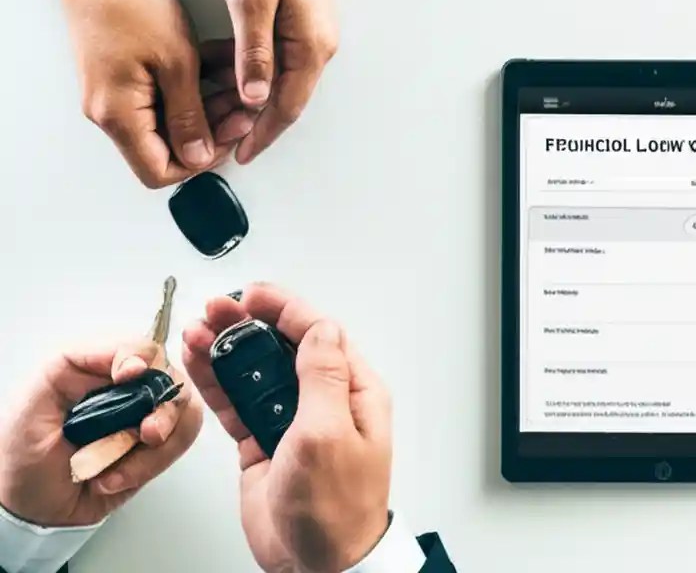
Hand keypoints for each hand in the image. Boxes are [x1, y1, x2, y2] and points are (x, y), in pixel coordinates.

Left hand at [0, 340, 201, 527]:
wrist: (30, 508)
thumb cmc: (21, 454)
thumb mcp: (33, 398)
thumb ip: (72, 363)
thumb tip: (133, 363)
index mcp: (97, 367)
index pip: (140, 347)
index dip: (144, 358)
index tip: (129, 376)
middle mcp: (127, 388)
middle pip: (173, 379)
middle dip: (164, 411)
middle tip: (146, 434)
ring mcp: (144, 418)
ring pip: (185, 414)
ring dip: (160, 446)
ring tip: (121, 469)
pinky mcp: (155, 448)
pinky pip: (177, 446)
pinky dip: (151, 466)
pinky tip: (116, 478)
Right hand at [33, 0, 238, 187]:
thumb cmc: (132, 5)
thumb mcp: (176, 62)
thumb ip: (189, 116)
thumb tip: (199, 156)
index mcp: (118, 116)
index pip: (159, 171)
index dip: (201, 161)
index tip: (232, 134)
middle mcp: (111, 114)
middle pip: (167, 148)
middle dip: (212, 130)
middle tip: (245, 106)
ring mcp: (116, 97)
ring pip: (171, 121)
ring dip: (208, 106)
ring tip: (239, 84)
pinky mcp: (123, 80)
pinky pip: (163, 97)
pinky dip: (193, 88)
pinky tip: (221, 68)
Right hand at [183, 285, 391, 571]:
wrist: (317, 563)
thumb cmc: (337, 509)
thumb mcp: (330, 433)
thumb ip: (322, 377)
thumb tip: (323, 328)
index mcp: (354, 393)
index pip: (318, 334)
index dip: (285, 308)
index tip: (254, 294)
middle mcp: (325, 402)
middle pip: (282, 346)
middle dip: (247, 322)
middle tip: (216, 308)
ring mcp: (292, 421)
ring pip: (255, 371)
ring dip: (226, 348)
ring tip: (197, 329)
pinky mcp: (264, 442)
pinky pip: (237, 402)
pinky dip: (216, 382)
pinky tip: (198, 363)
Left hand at [218, 0, 346, 163]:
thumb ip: (253, 52)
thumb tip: (256, 98)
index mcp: (311, 46)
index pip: (286, 107)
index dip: (262, 135)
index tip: (239, 156)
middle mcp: (319, 45)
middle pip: (286, 99)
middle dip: (253, 123)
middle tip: (218, 138)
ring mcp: (313, 33)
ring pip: (281, 81)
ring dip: (251, 100)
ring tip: (216, 111)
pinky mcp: (302, 20)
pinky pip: (279, 60)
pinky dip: (253, 74)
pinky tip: (229, 74)